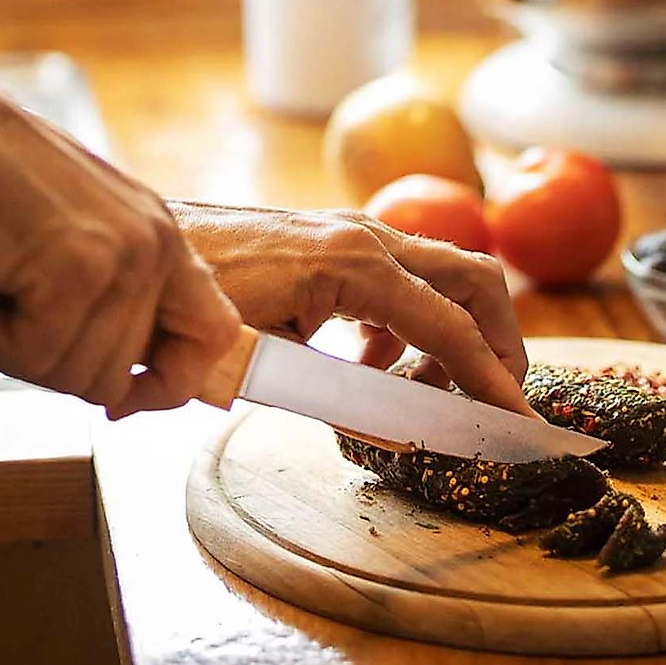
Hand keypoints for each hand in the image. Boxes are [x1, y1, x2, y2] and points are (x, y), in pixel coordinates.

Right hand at [0, 47, 240, 416]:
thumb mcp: (72, 234)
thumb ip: (106, 298)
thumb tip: (119, 391)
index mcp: (159, 236)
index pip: (213, 332)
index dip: (171, 384)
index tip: (122, 400)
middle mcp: (154, 246)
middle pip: (119, 375)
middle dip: (47, 367)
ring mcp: (121, 259)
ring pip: (75, 376)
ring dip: (7, 351)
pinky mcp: (75, 273)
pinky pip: (33, 356)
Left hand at [170, 202, 534, 416]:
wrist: (142, 255)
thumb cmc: (188, 307)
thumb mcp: (263, 363)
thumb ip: (342, 397)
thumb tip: (409, 432)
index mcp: (354, 263)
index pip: (450, 327)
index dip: (491, 382)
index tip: (523, 426)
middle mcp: (365, 236)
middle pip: (472, 281)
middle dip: (498, 344)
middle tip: (499, 402)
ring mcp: (350, 232)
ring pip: (441, 275)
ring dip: (452, 334)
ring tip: (423, 393)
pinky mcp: (332, 240)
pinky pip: (400, 278)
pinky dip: (408, 322)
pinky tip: (369, 362)